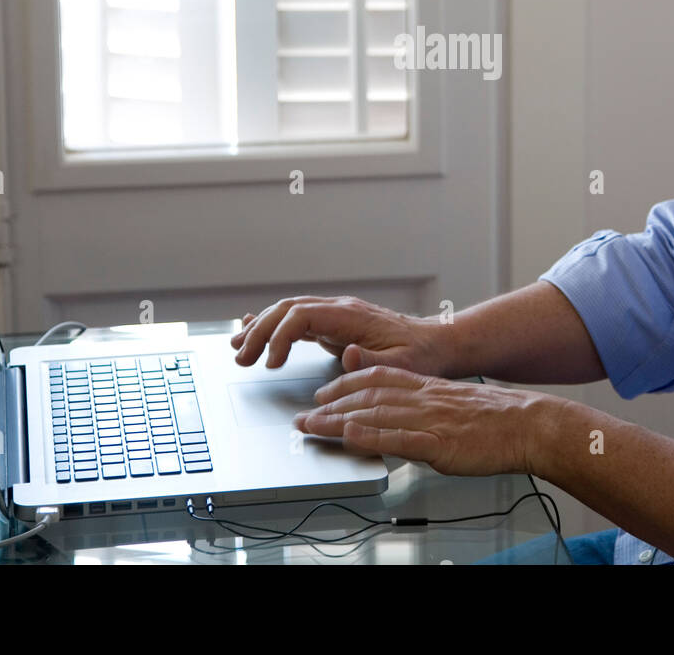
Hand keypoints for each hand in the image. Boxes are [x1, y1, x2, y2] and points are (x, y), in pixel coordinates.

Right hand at [230, 295, 450, 375]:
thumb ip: (372, 361)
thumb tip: (346, 353)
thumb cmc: (420, 356)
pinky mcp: (335, 323)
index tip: (270, 364)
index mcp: (352, 316)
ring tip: (238, 348)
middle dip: (260, 332)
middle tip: (241, 358)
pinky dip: (274, 324)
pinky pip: (298, 319)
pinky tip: (255, 328)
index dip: (280, 337)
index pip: (302, 315)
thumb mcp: (401, 365)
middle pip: (288, 309)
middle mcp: (340, 309)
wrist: (435, 343)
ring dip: (261, 327)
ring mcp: (336, 314)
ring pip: (289, 311)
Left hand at [292, 365, 550, 477]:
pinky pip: (398, 438)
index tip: (323, 393)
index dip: (345, 385)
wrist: (528, 424)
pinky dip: (371, 436)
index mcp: (427, 387)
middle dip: (330, 404)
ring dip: (337, 420)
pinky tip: (350, 436)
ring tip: (311, 426)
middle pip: (367, 396)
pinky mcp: (439, 442)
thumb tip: (402, 419)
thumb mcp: (454, 404)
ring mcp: (429, 419)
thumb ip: (426, 407)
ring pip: (375, 414)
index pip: (377, 379)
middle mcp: (422, 398)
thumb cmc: (496, 420)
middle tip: (304, 414)